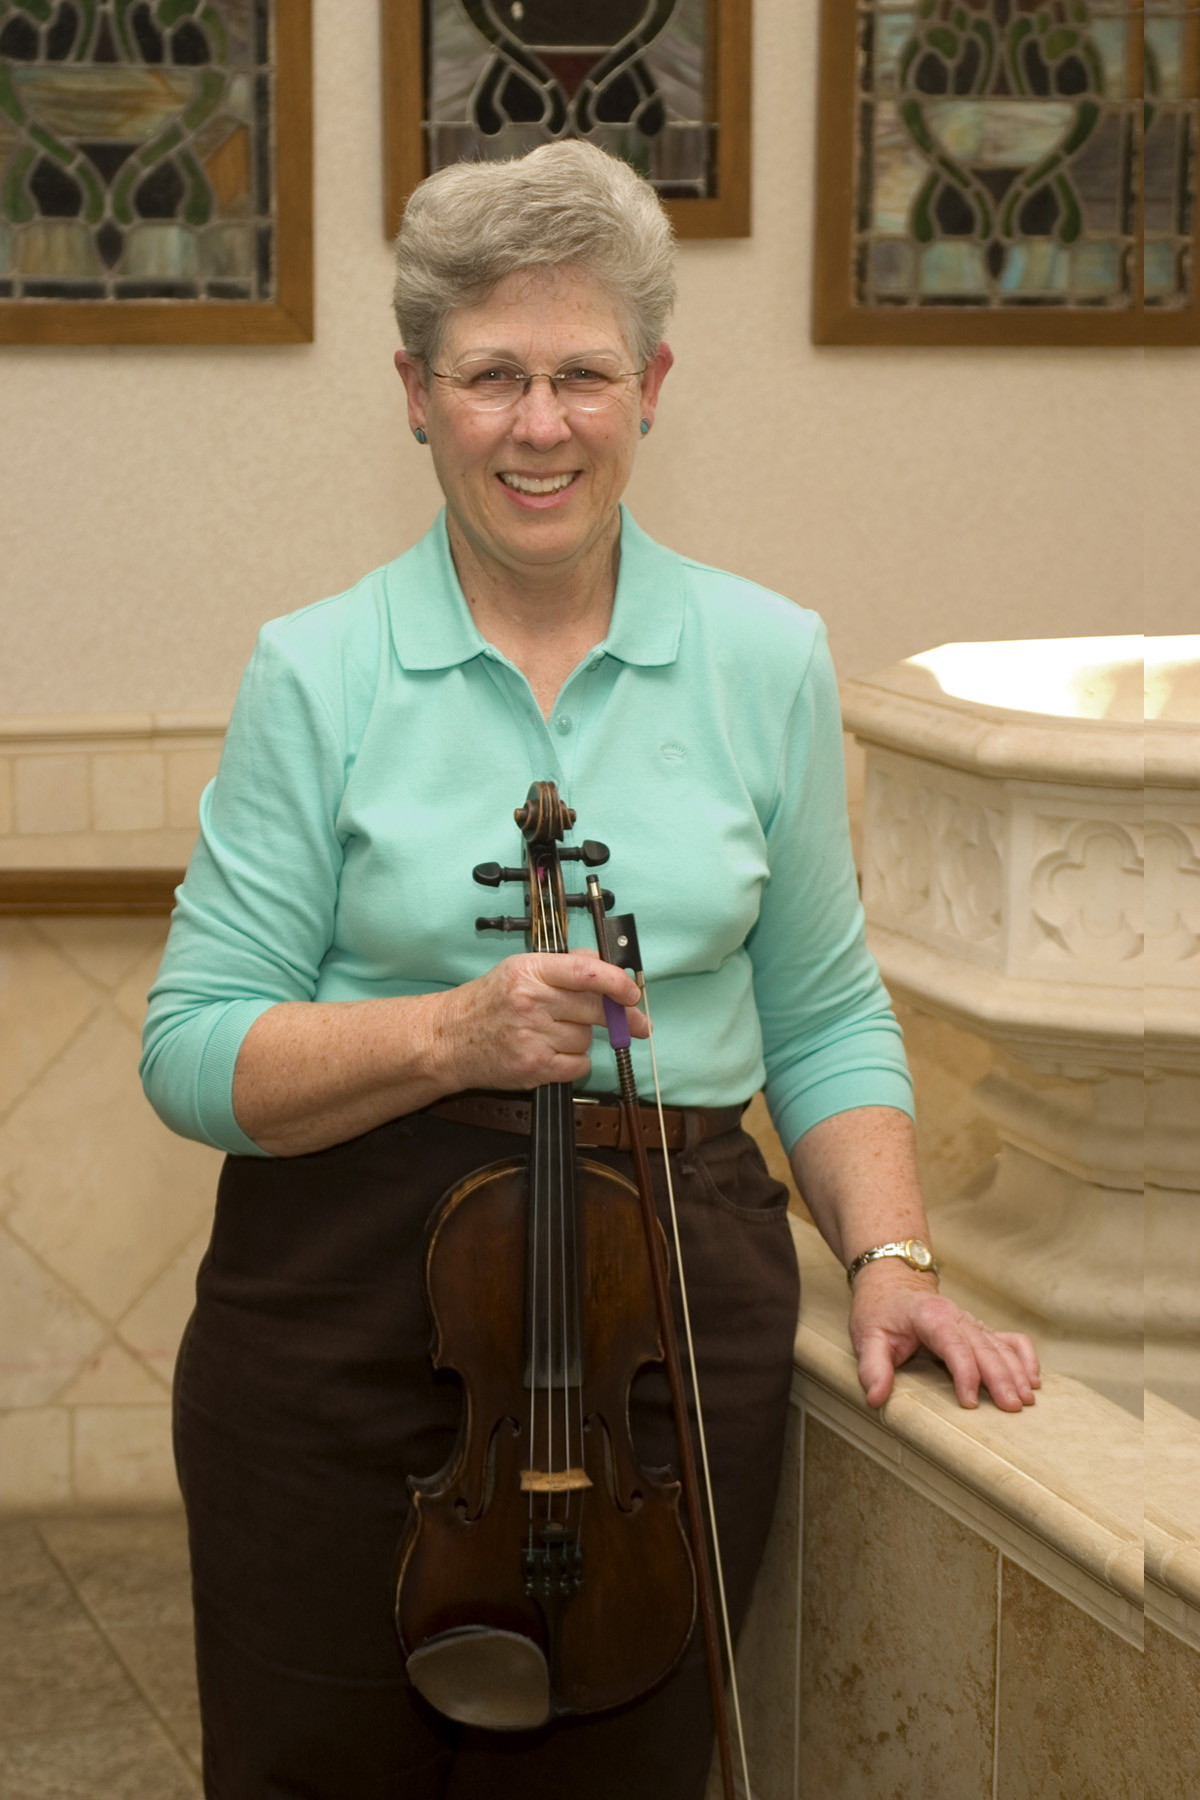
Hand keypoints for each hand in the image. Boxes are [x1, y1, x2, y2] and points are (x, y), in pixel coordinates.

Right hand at [440, 951, 647, 1091]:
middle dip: (621, 1016)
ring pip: (586, 1038)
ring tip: (553, 1033)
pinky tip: (554, 1053)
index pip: (586, 971)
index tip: (633, 992)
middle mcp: (531, 1001)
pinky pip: (578, 1065)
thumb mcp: (518, 969)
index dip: (618, 982)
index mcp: (529, 970)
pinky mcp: (533, 1068)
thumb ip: (564, 965)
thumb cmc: (487, 1003)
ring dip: (581, 1038)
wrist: (446, 1040)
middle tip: (638, 1022)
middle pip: (594, 1008)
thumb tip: (607, 965)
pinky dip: (574, 1062)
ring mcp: (531, 1037)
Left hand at [849, 1264, 1039, 1412]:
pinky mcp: (980, 1330)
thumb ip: (872, 1367)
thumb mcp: (866, 1337)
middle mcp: (957, 1317)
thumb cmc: (879, 1313)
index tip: (970, 1403)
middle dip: (1001, 1378)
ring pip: (1002, 1346)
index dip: (965, 1373)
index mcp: (930, 1317)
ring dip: (1017, 1372)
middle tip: (1012, 1408)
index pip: (954, 1345)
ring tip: (1027, 1400)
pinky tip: (1033, 1379)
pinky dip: (1024, 1357)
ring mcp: (972, 1323)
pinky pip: (1011, 1339)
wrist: (892, 1285)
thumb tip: (876, 1398)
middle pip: (985, 1348)